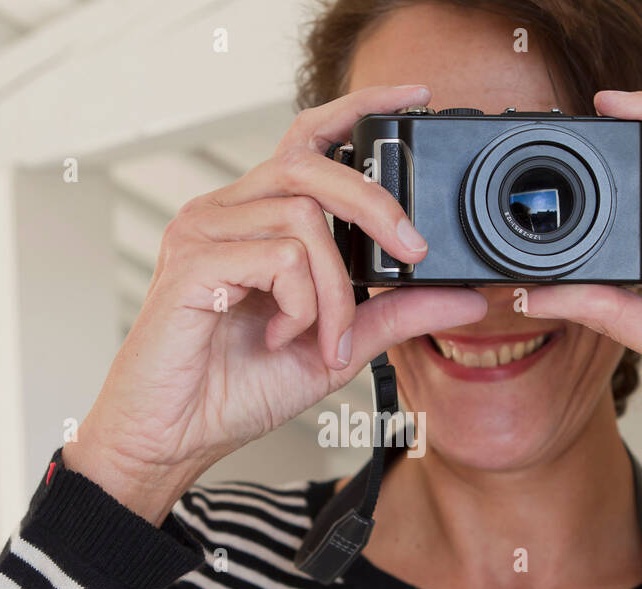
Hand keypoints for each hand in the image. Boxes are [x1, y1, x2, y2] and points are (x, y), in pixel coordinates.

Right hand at [66, 85, 486, 522]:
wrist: (175, 438)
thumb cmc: (236, 389)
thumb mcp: (338, 348)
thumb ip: (395, 314)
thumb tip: (466, 298)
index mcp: (255, 220)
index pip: (307, 141)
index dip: (358, 110)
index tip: (413, 98)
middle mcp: (226, 212)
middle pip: (313, 166)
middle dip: (376, 206)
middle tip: (413, 254)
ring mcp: (203, 232)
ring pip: (304, 219)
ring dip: (334, 291)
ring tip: (317, 337)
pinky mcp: (192, 262)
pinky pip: (277, 258)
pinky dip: (300, 305)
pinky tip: (281, 336)